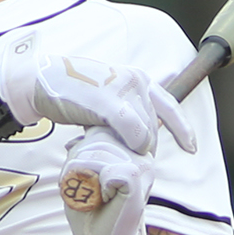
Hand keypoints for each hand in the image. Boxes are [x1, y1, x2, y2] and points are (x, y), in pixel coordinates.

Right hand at [0, 33, 195, 154]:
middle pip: (154, 126)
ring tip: (108, 150)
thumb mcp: (105, 95)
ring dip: (132, 149)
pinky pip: (133, 132)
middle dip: (144, 146)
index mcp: (137, 78)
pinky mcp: (109, 101)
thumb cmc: (72, 92)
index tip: (191, 148)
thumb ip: (124, 110)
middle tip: (121, 156)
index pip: (169, 105)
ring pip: (145, 133)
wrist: (42, 81)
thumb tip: (139, 135)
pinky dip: (130, 144)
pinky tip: (116, 148)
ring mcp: (123, 89)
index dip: (183, 128)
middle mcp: (135, 80)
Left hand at [61, 128, 152, 234]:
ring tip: (95, 195)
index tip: (89, 178)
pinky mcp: (138, 176)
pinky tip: (104, 199)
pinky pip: (104, 168)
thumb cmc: (89, 207)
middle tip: (90, 190)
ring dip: (83, 176)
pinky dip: (94, 185)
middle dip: (80, 163)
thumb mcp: (81, 169)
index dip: (82, 152)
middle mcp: (140, 150)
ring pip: (96, 151)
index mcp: (129, 144)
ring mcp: (143, 163)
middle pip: (96, 135)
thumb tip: (79, 130)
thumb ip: (84, 147)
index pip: (98, 125)